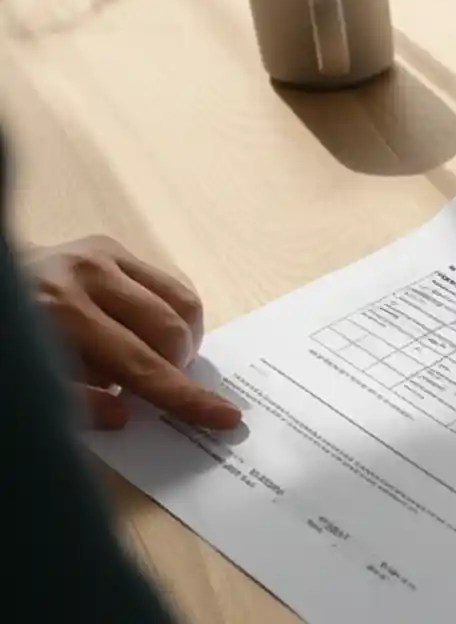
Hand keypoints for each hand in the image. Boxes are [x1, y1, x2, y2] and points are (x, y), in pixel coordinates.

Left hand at [25, 236, 240, 430]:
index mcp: (60, 312)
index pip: (139, 364)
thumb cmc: (14, 350)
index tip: (226, 417)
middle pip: (167, 330)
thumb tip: (125, 413)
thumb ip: (76, 402)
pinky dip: (173, 318)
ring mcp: (102, 255)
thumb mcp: (31, 384)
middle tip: (158, 387)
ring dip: (181, 343)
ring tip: (156, 359)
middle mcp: (86, 275)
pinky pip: (170, 286)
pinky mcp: (110, 247)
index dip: (184, 396)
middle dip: (176, 369)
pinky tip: (148, 333)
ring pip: (181, 304)